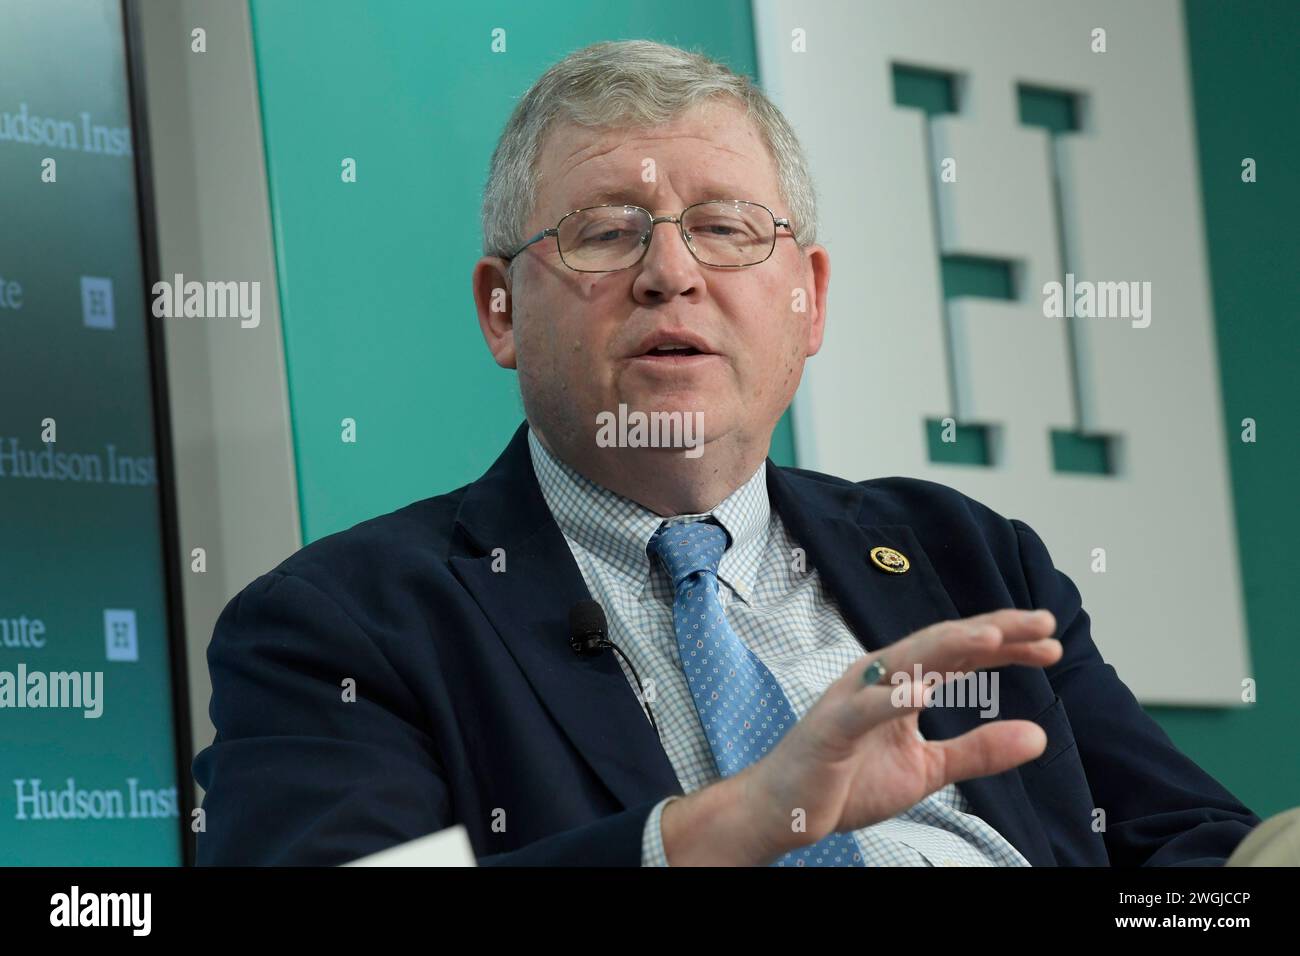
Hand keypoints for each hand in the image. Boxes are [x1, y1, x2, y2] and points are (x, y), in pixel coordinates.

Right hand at [662, 608, 1061, 864]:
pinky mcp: (831, 727)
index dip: (1007, 646)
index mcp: (902, 683)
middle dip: (994, 630)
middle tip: (1045, 623)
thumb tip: (1039, 736)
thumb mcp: (927, 769)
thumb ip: (978, 751)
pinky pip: (863, 708)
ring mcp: (853, 697)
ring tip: (994, 639)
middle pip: (943, 643)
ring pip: (907, 660)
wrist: (784, 809)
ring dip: (950, 646)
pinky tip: (922, 691)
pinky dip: (890, 696)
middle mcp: (879, 677)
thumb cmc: (847, 781)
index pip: (962, 655)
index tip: (1051, 644)